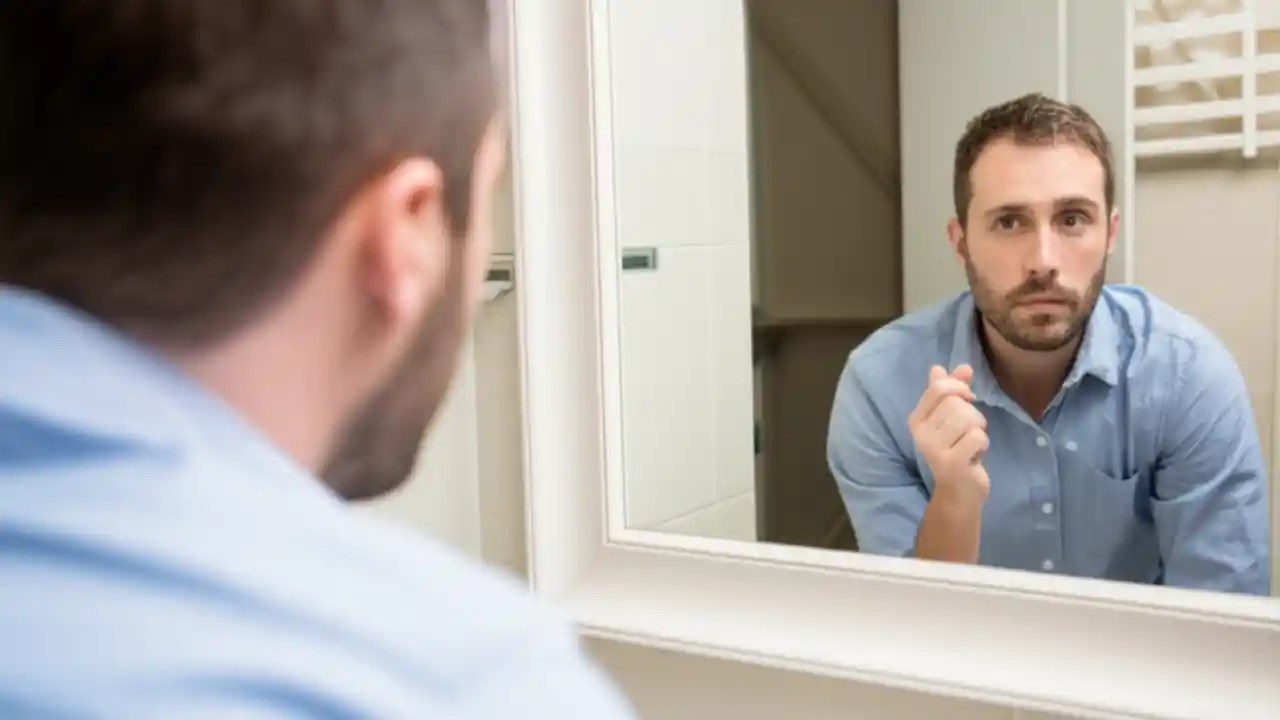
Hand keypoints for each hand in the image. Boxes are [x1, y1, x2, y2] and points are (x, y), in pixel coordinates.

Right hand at [908, 364, 989, 505]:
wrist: (959, 492)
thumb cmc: (957, 451)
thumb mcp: (953, 419)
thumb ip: (951, 392)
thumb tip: (948, 366)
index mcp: (916, 420)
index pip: (939, 388)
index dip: (960, 388)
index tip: (968, 398)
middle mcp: (920, 433)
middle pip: (957, 403)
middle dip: (973, 415)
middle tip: (968, 434)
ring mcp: (933, 448)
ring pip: (969, 418)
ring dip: (979, 430)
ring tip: (971, 445)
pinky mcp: (951, 462)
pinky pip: (977, 436)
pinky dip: (982, 445)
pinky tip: (974, 456)